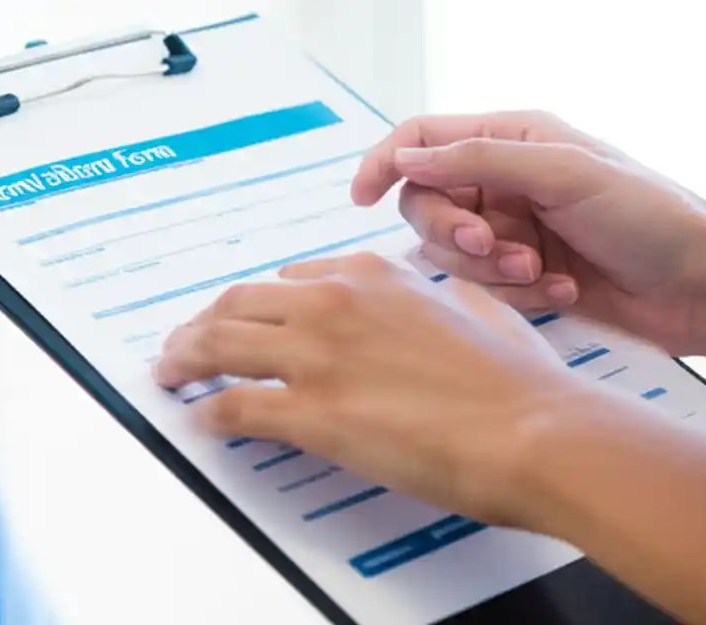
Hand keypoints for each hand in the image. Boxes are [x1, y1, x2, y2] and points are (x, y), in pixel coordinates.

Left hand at [154, 253, 599, 526]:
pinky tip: (200, 419)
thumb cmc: (519, 380)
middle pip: (238, 304)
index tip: (245, 317)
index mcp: (371, 276)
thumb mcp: (480, 309)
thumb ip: (445, 297)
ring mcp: (316, 355)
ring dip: (185, 358)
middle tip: (185, 342)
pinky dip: (207, 412)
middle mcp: (333, 304)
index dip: (258, 302)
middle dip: (202, 323)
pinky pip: (233, 404)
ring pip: (218, 343)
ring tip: (169, 372)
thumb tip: (441, 300)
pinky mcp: (309, 411)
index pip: (289, 280)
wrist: (535, 429)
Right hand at [351, 110, 705, 354]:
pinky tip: (561, 290)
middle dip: (453, 233)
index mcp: (509, 140)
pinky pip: (482, 288)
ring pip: (450, 254)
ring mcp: (509, 229)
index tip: (361, 198)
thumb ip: (477, 162)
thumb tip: (404, 160)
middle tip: (491, 247)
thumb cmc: (648, 215)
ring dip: (490, 270)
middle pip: (426, 204)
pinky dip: (517, 293)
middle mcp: (501, 182)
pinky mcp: (519, 274)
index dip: (384, 163)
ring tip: (540, 272)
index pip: (421, 139)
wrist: (698, 285)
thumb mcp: (562, 173)